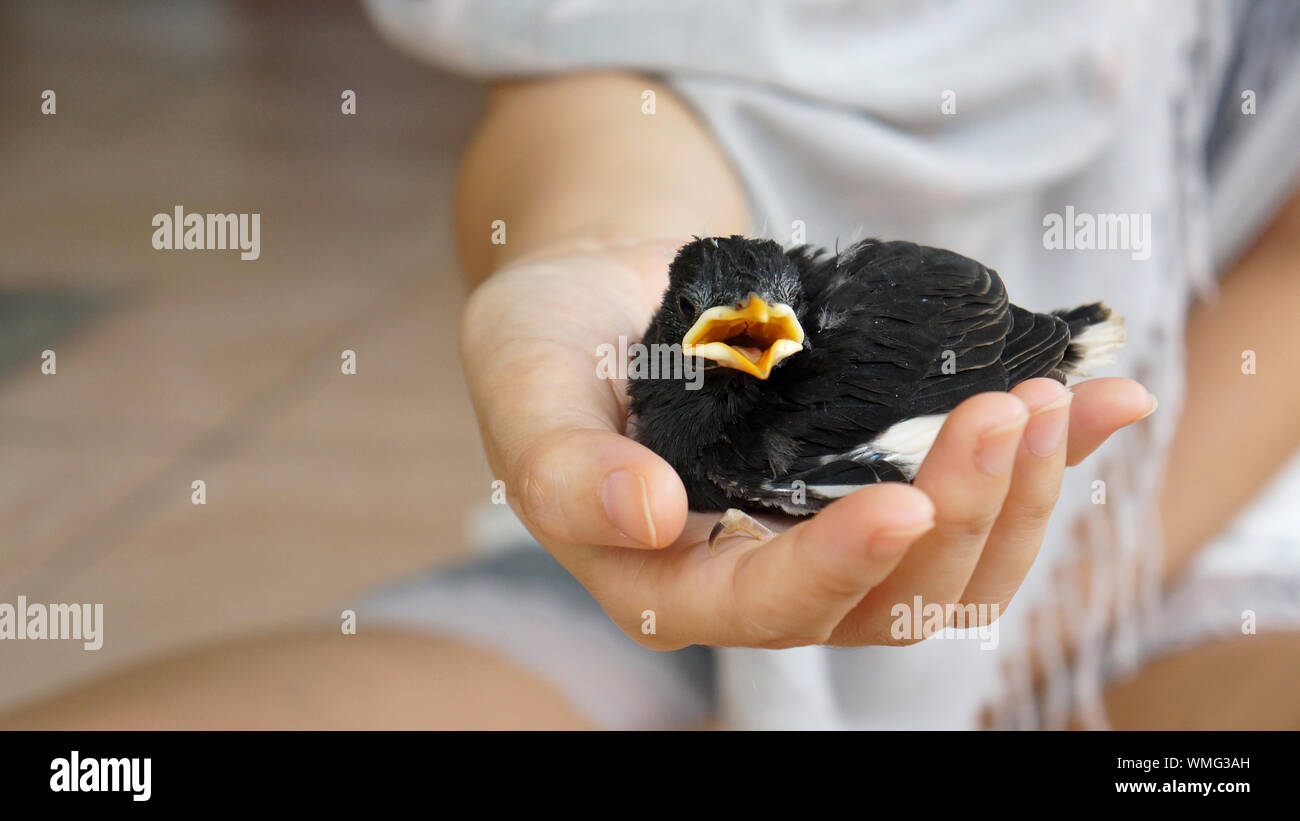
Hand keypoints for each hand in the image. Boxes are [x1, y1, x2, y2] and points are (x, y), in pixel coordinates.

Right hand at [460, 240, 1156, 647]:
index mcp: (671, 581)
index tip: (903, 500)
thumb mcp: (524, 382)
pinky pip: (986, 501)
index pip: (766, 609)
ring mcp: (834, 537)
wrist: (615, 292)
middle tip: (1005, 407)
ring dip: (1022, 497)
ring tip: (1055, 396)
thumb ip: (561, 464)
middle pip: (886, 602)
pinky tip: (1108, 400)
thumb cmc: (552, 340)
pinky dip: (1058, 459)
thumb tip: (647, 518)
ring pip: (953, 571)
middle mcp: (763, 579)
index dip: (836, 570)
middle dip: (959, 513)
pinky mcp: (885, 483)